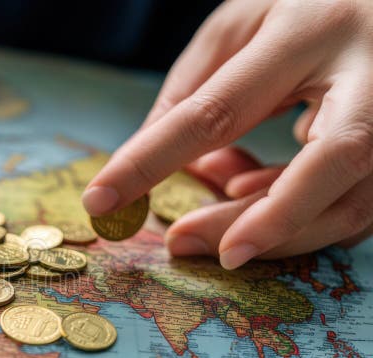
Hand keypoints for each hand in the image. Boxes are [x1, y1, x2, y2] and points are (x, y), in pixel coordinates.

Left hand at [82, 0, 372, 267]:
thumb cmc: (307, 6)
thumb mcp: (241, 24)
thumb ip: (193, 89)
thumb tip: (152, 166)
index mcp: (312, 27)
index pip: (218, 108)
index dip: (152, 160)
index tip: (101, 199)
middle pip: (326, 161)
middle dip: (251, 220)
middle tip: (182, 242)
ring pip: (353, 201)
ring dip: (276, 229)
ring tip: (215, 223)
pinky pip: (357, 208)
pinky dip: (299, 219)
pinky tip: (255, 199)